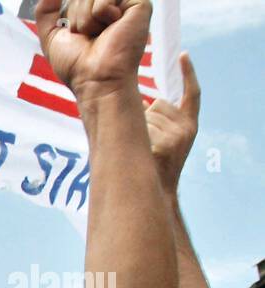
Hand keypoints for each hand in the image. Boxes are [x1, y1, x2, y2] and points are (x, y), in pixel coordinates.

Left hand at [34, 0, 151, 104]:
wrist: (94, 79)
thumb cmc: (76, 64)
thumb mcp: (51, 36)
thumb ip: (45, 11)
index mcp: (93, 10)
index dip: (70, 11)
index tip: (73, 30)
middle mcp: (111, 4)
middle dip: (76, 15)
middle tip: (87, 35)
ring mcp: (125, 3)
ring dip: (86, 17)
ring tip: (97, 34)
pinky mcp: (139, 4)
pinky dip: (100, 13)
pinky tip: (111, 28)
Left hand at [146, 53, 199, 195]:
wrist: (154, 192)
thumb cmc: (151, 165)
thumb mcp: (162, 140)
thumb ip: (156, 120)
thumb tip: (141, 101)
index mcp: (189, 125)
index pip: (192, 94)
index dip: (188, 74)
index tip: (183, 55)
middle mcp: (187, 128)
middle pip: (156, 104)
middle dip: (144, 117)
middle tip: (146, 142)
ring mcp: (178, 136)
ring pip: (146, 115)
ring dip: (137, 128)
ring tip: (143, 150)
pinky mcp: (167, 145)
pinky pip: (143, 126)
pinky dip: (136, 133)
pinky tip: (142, 146)